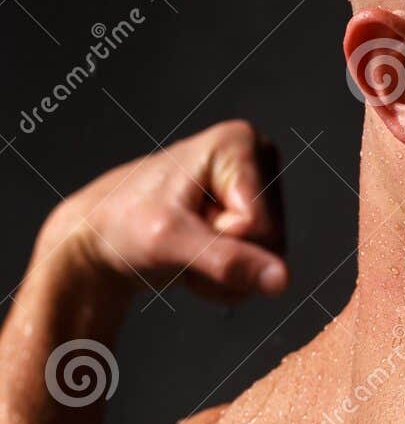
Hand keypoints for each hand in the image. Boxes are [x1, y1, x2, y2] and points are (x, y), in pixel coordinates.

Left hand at [36, 120, 288, 301]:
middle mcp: (260, 160)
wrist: (101, 237)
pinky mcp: (257, 218)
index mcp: (240, 143)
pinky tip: (198, 255)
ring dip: (223, 271)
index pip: (257, 225)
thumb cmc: (124, 225)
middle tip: (183, 240)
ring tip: (187, 247)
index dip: (216, 236)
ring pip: (269, 261)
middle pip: (271, 242)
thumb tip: (282, 280)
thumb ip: (227, 260)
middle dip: (224, 255)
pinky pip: (263, 269)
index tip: (180, 220)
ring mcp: (261, 192)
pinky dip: (226, 277)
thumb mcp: (170, 241)